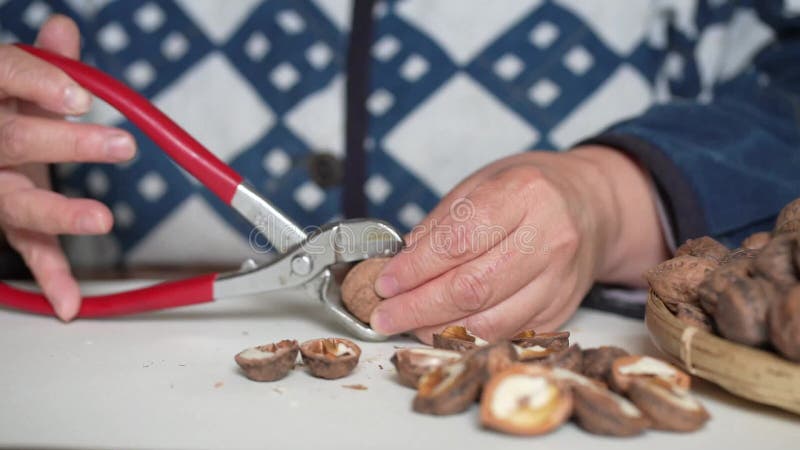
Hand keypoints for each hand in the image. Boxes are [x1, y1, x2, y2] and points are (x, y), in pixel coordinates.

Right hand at [0, 16, 135, 320]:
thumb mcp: (15, 82)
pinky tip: (71, 303)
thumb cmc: (3, 111)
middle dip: (64, 144)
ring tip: (99, 219)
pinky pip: (27, 249)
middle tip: (119, 144)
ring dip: (58, 212)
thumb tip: (64, 28)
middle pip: (11, 140)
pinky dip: (51, 276)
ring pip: (14, 202)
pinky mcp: (7, 220)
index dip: (37, 83)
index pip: (1, 75)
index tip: (79, 97)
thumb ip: (42, 64)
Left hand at [369, 146, 667, 342]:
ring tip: (408, 325)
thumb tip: (400, 264)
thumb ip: (441, 222)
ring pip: (491, 322)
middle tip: (384, 316)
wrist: (593, 205)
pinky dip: (469, 339)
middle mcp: (549, 238)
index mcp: (525, 194)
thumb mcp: (482, 183)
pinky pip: (508, 335)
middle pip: (473, 288)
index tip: (384, 283)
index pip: (460, 241)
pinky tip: (443, 331)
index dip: (416, 268)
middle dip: (419, 307)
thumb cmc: (531, 190)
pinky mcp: (563, 309)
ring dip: (439, 330)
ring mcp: (560, 280)